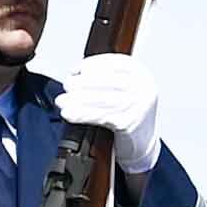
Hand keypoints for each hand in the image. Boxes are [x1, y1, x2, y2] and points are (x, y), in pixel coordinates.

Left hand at [56, 53, 161, 173]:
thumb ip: (104, 79)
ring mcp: (138, 106)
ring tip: (63, 101)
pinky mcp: (129, 124)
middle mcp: (143, 88)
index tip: (75, 70)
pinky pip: (102, 117)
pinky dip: (82, 114)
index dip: (92, 64)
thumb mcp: (123, 90)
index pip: (115, 63)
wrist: (142, 143)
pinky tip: (71, 114)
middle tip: (68, 85)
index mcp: (140, 75)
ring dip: (78, 100)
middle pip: (109, 81)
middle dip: (83, 82)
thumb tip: (75, 75)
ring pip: (104, 99)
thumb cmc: (128, 114)